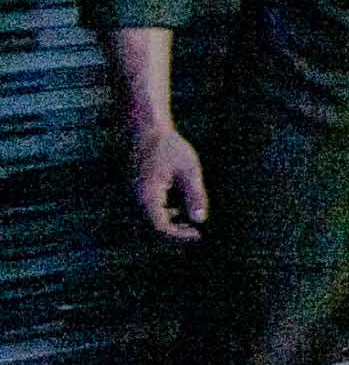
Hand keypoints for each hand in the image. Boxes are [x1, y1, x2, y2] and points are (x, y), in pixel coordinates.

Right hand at [130, 121, 205, 241]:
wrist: (145, 128)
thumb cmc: (169, 146)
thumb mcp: (189, 169)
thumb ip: (195, 194)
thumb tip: (200, 220)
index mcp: (148, 195)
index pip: (160, 228)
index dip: (179, 235)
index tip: (198, 234)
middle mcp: (136, 198)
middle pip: (152, 228)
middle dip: (173, 232)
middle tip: (194, 232)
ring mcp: (133, 194)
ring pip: (148, 219)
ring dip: (167, 224)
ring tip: (189, 223)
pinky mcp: (135, 189)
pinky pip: (145, 209)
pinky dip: (161, 214)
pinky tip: (176, 209)